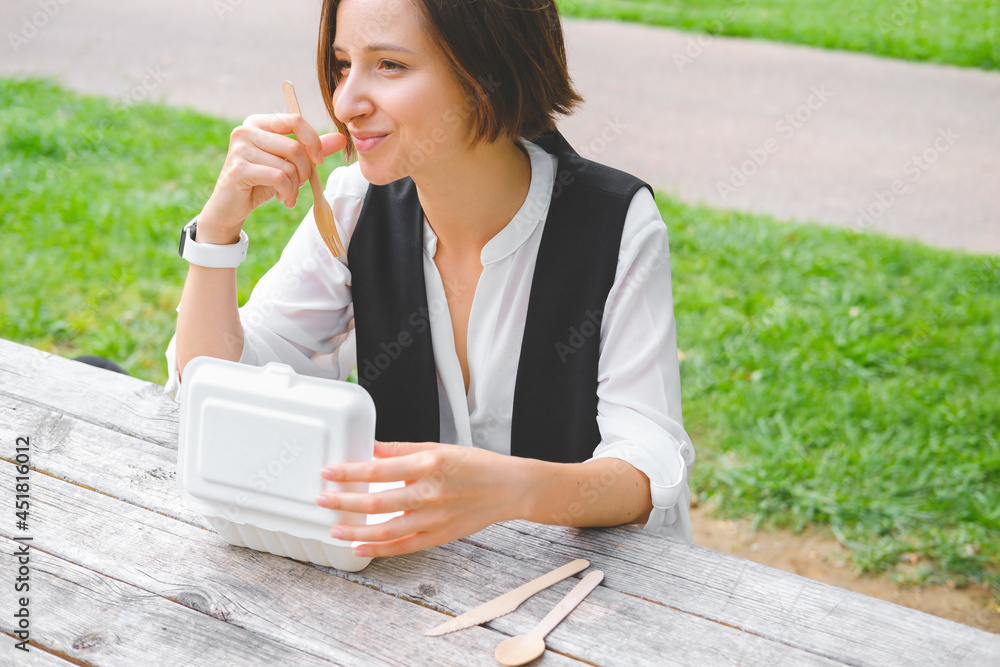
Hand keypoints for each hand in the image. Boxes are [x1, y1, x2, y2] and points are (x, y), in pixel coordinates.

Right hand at [198, 113, 347, 236]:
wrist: (232, 205)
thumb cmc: (261, 181)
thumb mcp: (288, 163)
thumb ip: (311, 149)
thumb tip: (340, 139)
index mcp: (258, 122)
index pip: (295, 120)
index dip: (313, 141)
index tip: (318, 161)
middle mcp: (245, 130)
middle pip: (295, 147)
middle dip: (305, 171)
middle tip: (300, 184)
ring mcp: (239, 148)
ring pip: (288, 165)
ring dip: (295, 185)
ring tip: (287, 193)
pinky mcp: (238, 169)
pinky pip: (279, 177)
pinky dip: (287, 191)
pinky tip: (282, 198)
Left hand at [315, 441, 530, 557]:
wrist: (509, 488)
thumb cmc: (476, 465)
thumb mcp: (438, 447)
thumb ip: (402, 450)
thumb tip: (371, 448)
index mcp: (429, 464)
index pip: (378, 470)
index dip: (350, 472)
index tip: (329, 472)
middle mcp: (430, 493)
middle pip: (377, 502)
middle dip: (344, 502)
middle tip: (322, 500)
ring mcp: (434, 518)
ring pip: (386, 530)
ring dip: (355, 530)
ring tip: (333, 528)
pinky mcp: (439, 536)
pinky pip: (403, 547)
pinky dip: (379, 549)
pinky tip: (359, 546)